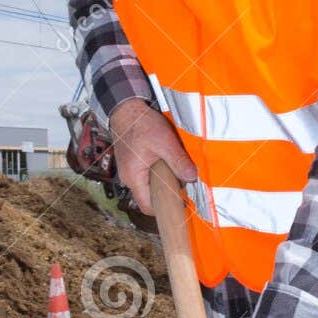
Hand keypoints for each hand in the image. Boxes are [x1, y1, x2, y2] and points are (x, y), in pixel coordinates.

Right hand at [110, 98, 195, 214]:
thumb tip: (192, 177)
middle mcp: (129, 178)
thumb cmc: (140, 124)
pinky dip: (158, 172)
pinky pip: (147, 175)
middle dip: (167, 192)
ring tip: (175, 168)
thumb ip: (178, 161)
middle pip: (150, 196)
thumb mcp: (164, 142)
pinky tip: (166, 161)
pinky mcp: (133, 164)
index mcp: (134, 178)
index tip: (181, 203)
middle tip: (182, 182)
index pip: (148, 207)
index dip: (165, 208)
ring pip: (150, 185)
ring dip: (164, 180)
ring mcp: (130, 171)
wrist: (125, 109)